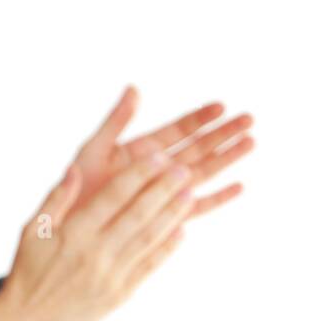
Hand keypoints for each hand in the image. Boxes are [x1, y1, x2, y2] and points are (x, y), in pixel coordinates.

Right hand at [0, 150, 196, 320]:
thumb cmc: (29, 272)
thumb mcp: (32, 231)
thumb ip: (56, 199)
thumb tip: (76, 169)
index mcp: (75, 233)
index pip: (114, 196)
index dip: (139, 174)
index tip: (159, 157)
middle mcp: (96, 253)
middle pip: (137, 214)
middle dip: (163, 190)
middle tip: (184, 170)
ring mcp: (110, 276)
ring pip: (147, 239)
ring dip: (172, 216)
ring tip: (191, 194)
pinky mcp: (119, 295)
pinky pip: (147, 268)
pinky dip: (165, 250)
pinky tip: (181, 232)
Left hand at [70, 86, 253, 215]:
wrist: (70, 231)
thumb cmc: (75, 191)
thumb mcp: (93, 150)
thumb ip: (115, 122)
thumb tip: (135, 89)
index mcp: (142, 151)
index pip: (178, 130)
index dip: (200, 118)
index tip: (221, 106)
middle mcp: (157, 171)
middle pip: (197, 148)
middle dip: (223, 134)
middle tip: (250, 120)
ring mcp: (163, 194)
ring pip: (202, 172)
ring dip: (227, 158)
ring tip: (251, 142)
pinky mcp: (165, 217)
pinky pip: (196, 207)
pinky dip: (217, 198)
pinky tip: (238, 187)